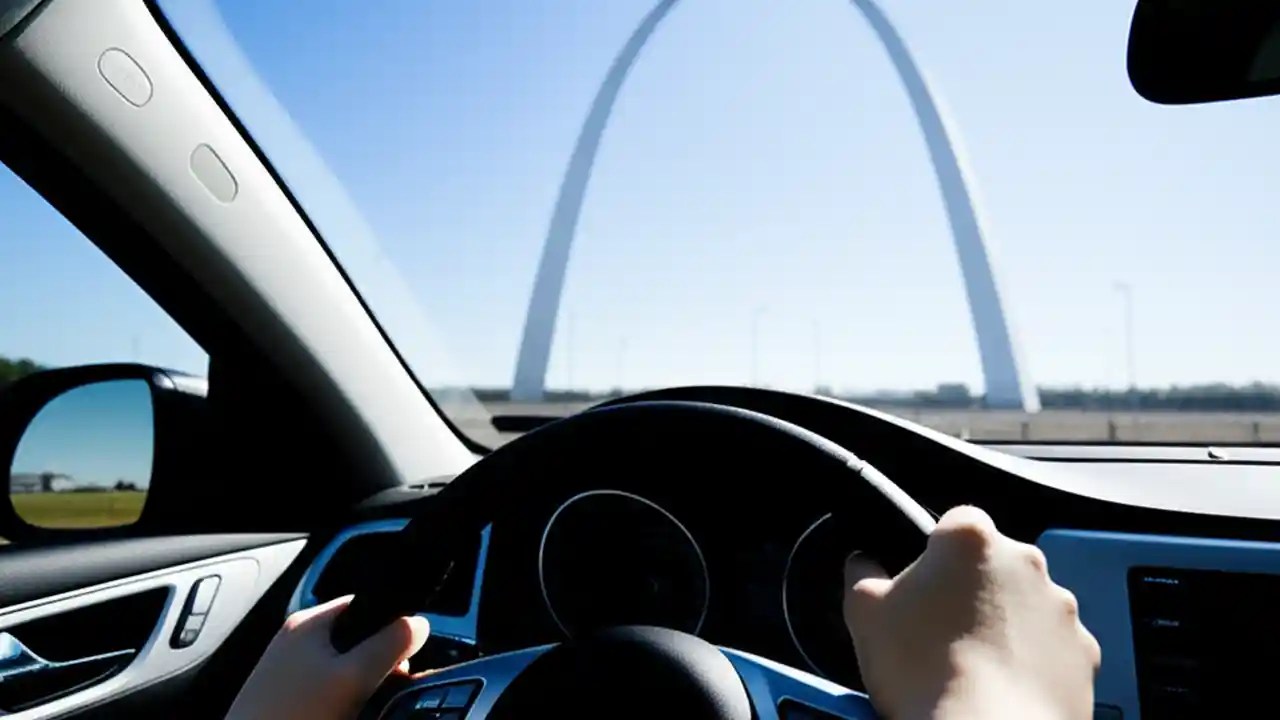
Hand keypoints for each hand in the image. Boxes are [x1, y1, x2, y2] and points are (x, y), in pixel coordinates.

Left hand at [225, 595, 429, 719]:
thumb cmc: (291, 715)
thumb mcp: (352, 678)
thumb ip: (389, 646)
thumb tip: (419, 623)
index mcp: (308, 622)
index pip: (364, 605)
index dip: (391, 626)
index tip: (406, 655)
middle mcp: (294, 640)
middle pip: (355, 639)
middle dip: (377, 662)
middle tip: (385, 688)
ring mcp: (287, 671)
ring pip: (341, 668)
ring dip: (359, 685)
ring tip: (362, 706)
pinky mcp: (284, 698)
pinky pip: (325, 690)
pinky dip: (340, 700)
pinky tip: (344, 715)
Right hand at [843, 506, 1100, 719]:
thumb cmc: (924, 671)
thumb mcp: (864, 611)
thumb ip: (863, 573)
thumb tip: (864, 564)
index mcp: (970, 540)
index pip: (955, 522)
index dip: (937, 551)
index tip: (926, 582)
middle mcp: (1025, 562)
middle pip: (994, 563)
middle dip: (974, 589)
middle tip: (944, 629)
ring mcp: (1060, 607)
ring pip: (1027, 604)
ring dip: (1006, 623)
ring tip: (974, 664)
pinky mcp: (1084, 650)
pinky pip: (1055, 645)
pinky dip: (1035, 659)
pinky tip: (1005, 684)